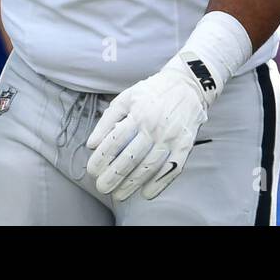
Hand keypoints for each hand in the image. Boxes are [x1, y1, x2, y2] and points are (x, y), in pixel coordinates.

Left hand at [86, 52, 219, 201]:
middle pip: (131, 158)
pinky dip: (159, 184)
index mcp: (138, 113)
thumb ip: (108, 120)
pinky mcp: (185, 145)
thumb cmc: (153, 92)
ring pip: (149, 167)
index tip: (92, 170)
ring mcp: (171, 138)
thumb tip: (92, 144)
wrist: (188, 85)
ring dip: (132, 184)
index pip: (115, 141)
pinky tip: (147, 194)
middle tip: (102, 188)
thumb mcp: (127, 97)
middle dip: (113, 176)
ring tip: (119, 194)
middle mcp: (155, 127)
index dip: (101, 158)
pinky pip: (172, 169)